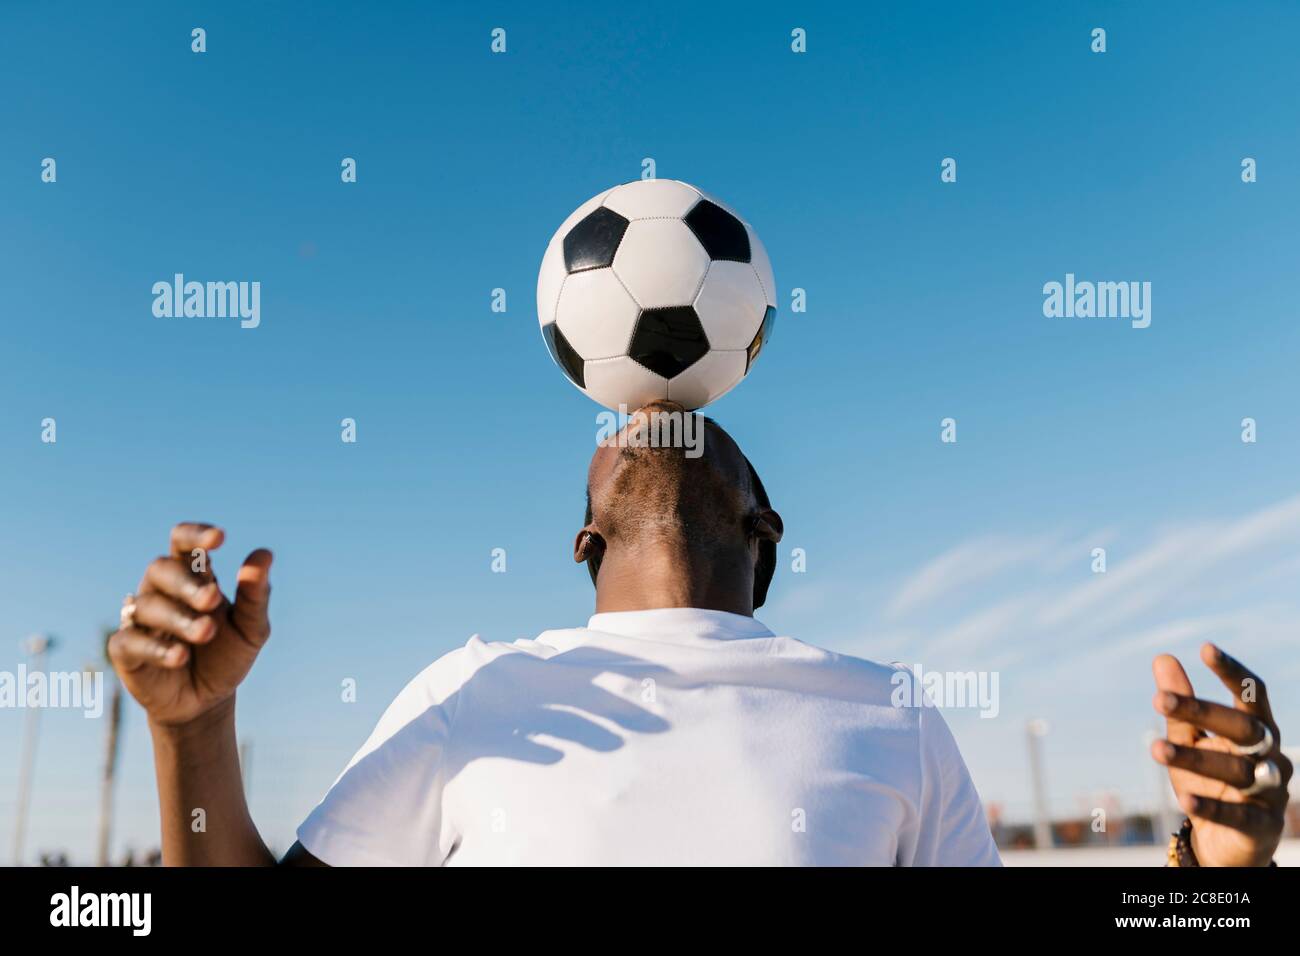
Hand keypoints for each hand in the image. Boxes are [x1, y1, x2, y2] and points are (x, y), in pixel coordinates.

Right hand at [108, 523, 272, 726]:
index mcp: (193, 577)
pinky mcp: (125, 651)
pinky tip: (180, 656)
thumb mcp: (251, 629)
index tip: (219, 538)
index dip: (196, 535)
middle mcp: (162, 592)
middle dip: (187, 583)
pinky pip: (131, 640)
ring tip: (206, 633)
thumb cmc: (227, 655)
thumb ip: (256, 595)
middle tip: (213, 599)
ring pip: (148, 605)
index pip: (184, 543)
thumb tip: (264, 554)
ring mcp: (140, 620)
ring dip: (179, 618)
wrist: (207, 702)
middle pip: (161, 569)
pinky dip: (156, 647)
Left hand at [1150, 643, 1290, 866]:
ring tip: (1155, 748)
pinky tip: (1184, 798)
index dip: (1232, 672)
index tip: (1205, 648)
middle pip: (1242, 727)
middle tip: (1158, 699)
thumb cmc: (1210, 778)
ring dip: (1193, 758)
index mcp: (1258, 730)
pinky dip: (1210, 806)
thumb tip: (1163, 657)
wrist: (1229, 838)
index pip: (1252, 695)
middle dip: (1201, 711)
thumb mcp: (1191, 739)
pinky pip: (1236, 815)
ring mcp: (1271, 791)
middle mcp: (1271, 756)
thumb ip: (1181, 705)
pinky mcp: (1262, 825)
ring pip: (1236, 769)